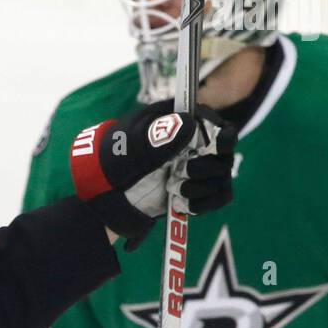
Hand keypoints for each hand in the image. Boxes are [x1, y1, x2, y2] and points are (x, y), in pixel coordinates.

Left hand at [70, 100, 236, 247]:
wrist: (102, 197)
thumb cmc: (113, 164)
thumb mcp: (129, 149)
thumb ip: (156, 138)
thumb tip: (187, 123)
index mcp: (178, 123)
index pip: (215, 123)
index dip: (220, 137)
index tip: (215, 148)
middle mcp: (191, 144)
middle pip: (224, 152)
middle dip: (207, 166)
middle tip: (183, 172)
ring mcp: (194, 168)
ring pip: (222, 176)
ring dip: (204, 187)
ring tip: (175, 191)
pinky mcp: (194, 192)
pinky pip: (218, 196)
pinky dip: (206, 203)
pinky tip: (184, 205)